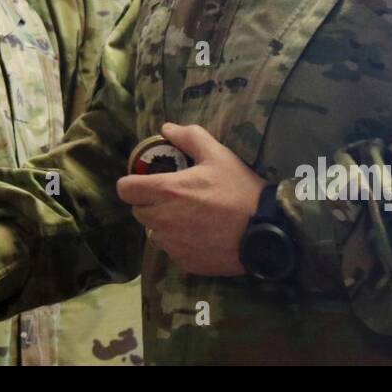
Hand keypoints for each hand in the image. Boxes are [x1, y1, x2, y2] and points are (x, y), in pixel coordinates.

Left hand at [116, 123, 266, 275]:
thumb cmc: (240, 189)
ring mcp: (173, 244)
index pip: (125, 189)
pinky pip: (171, 250)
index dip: (133, 183)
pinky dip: (179, 243)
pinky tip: (201, 235)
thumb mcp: (218, 155)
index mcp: (167, 190)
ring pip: (153, 232)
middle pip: (138, 211)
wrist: (266, 231)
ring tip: (188, 217)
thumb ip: (189, 137)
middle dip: (150, 202)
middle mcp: (163, 219)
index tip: (147, 181)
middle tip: (174, 197)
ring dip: (163, 224)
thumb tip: (166, 128)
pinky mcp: (184, 262)